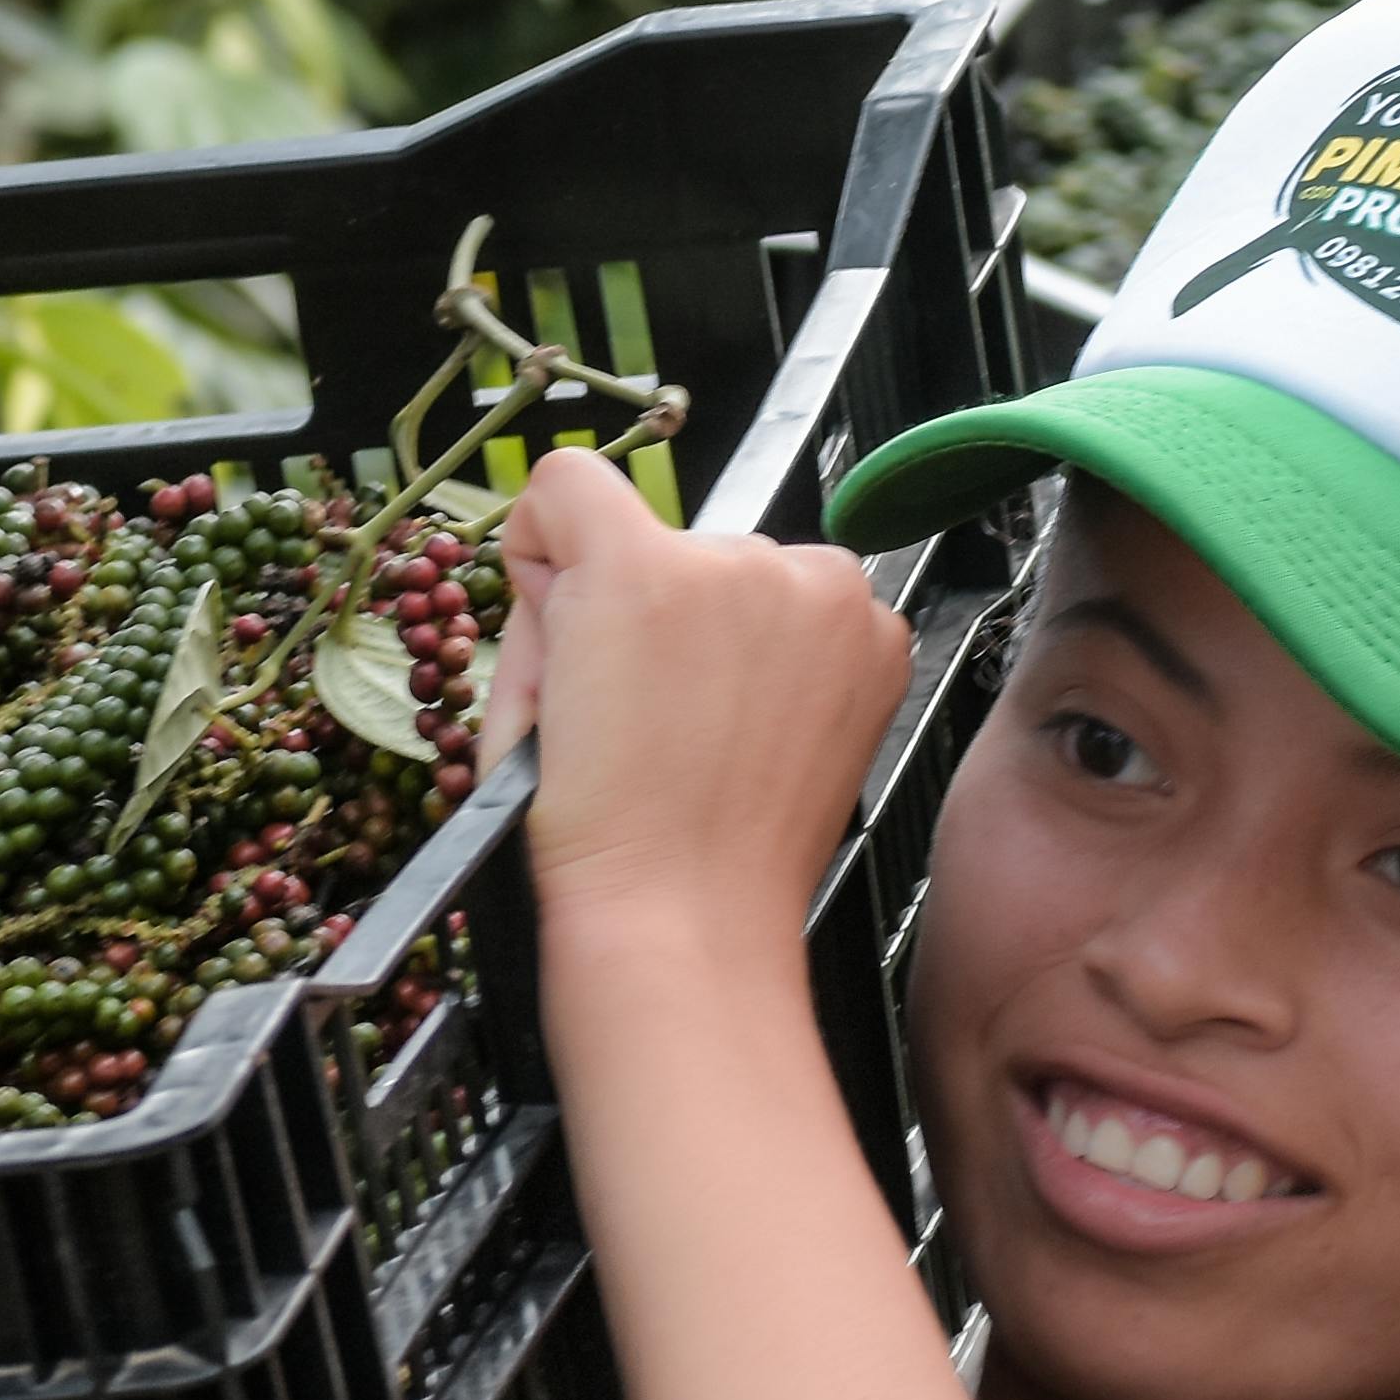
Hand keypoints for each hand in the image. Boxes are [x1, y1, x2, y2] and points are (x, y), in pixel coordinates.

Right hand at [488, 448, 911, 940]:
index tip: (564, 621)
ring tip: (696, 725)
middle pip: (665, 540)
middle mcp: (746, 564)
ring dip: (720, 627)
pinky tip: (754, 723)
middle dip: (644, 604)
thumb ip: (547, 585)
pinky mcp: (876, 642)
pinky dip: (787, 653)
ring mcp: (825, 601)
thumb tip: (570, 557)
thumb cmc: (605, 828)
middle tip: (635, 708)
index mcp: (641, 566)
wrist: (687, 914)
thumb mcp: (523, 687)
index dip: (546, 557)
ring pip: (742, 574)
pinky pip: (811, 609)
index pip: (568, 485)